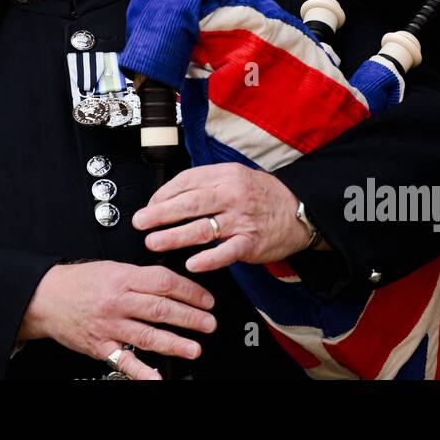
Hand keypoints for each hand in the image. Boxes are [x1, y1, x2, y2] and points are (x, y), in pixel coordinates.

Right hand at [16, 260, 216, 379]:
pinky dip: (142, 372)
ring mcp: (110, 326)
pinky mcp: (100, 346)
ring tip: (194, 348)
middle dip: (190, 318)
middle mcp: (118, 301)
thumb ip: (139, 276)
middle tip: (209, 323)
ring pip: (147, 335)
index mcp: (123, 278)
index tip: (206, 299)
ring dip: (174, 343)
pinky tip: (157, 378)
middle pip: (160, 309)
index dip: (189, 291)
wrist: (45, 297)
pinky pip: (124, 361)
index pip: (164, 282)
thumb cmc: (78, 281)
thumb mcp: (111, 267)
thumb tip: (171, 283)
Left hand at [132, 162, 312, 272]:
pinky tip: (192, 264)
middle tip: (140, 222)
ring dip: (174, 236)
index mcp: (225, 175)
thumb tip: (170, 196)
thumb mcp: (236, 176)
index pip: (186, 181)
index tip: (149, 205)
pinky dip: (208, 259)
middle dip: (160, 214)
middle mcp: (232, 194)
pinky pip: (225, 252)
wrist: (300, 210)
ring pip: (202, 228)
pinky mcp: (250, 242)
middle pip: (189, 203)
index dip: (163, 194)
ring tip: (153, 242)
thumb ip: (207, 184)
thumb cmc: (262, 195)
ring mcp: (242, 219)